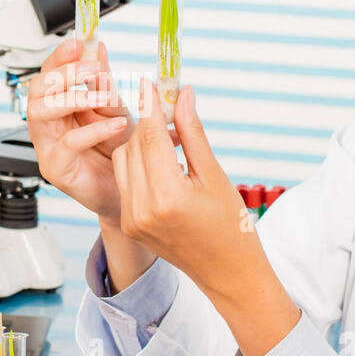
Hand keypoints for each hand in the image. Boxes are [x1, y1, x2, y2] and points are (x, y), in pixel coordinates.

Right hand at [26, 37, 134, 223]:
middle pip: (38, 89)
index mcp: (59, 104)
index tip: (79, 42)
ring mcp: (47, 145)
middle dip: (65, 73)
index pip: (49, 73)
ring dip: (72, 98)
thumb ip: (104, 82)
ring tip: (104, 97)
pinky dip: (91, 131)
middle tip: (93, 69)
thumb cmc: (118, 150)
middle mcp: (49, 123)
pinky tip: (114, 124)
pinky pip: (65, 144)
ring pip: (40, 112)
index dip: (60, 56)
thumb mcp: (115, 107)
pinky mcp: (55, 168)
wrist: (128, 187)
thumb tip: (98, 49)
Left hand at [112, 78, 299, 355]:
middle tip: (165, 103)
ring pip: (123, 161)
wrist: (227, 274)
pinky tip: (162, 161)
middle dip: (147, 122)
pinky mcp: (129, 224)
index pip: (149, 137)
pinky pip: (125, 181)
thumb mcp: (214, 175)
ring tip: (169, 138)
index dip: (150, 105)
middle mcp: (141, 209)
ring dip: (141, 143)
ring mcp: (132, 219)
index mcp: (166, 197)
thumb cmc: (231, 228)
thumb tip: (183, 94)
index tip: (150, 81)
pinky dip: (138, 164)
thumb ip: (192, 133)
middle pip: (133, 146)